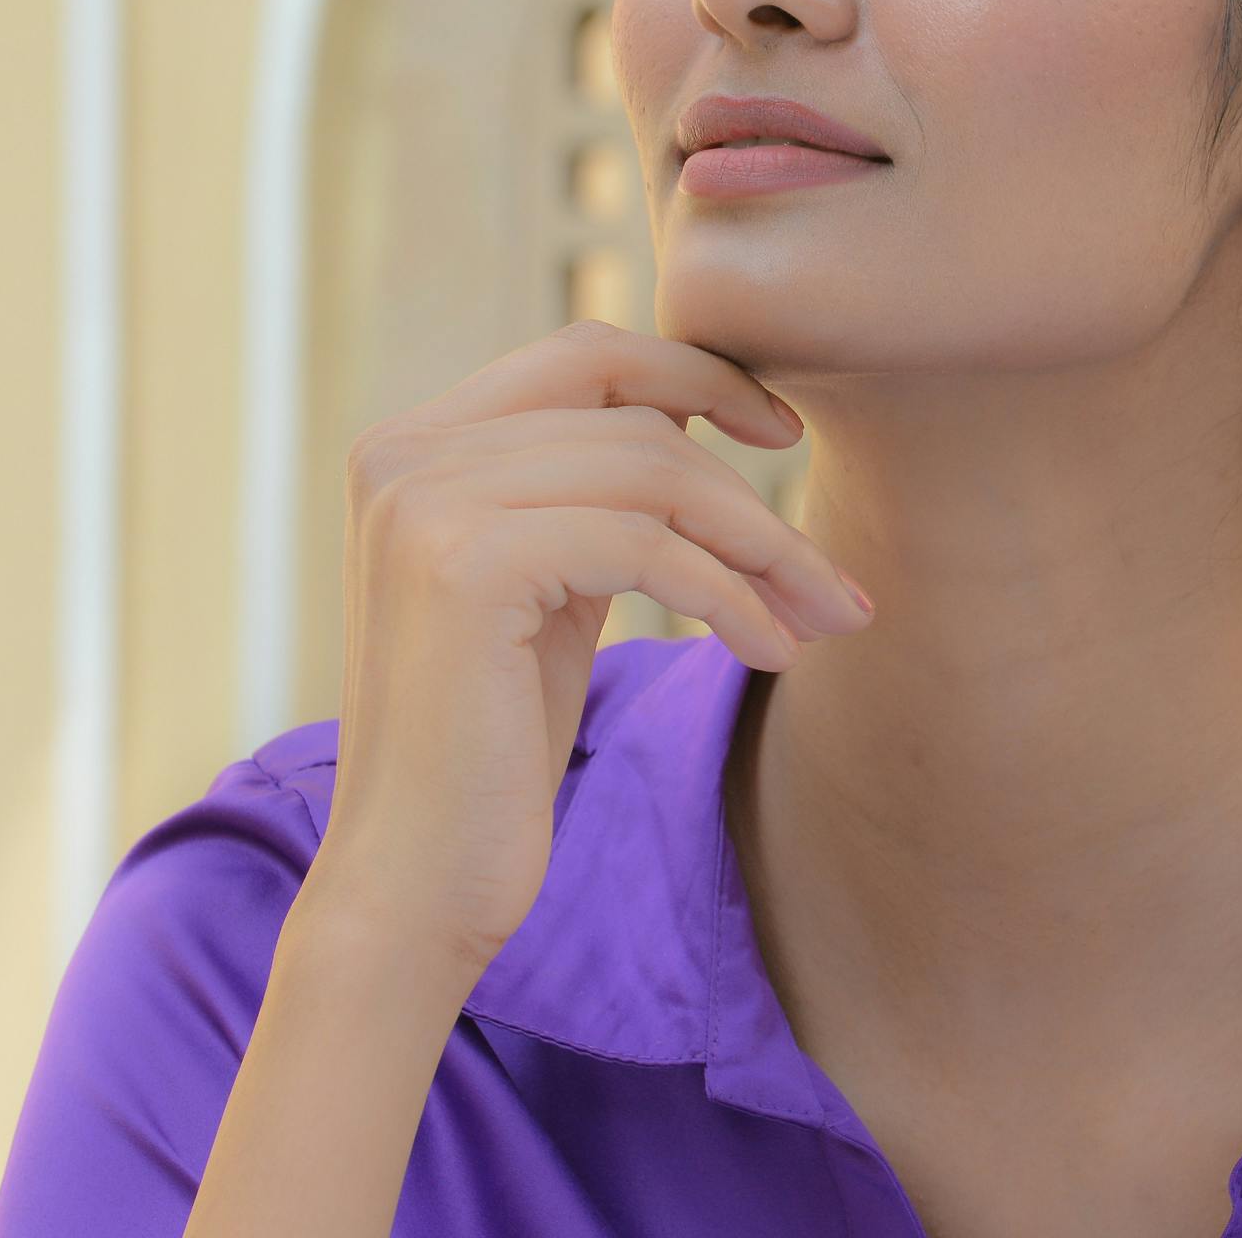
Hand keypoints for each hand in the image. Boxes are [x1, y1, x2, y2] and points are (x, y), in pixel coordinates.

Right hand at [299, 319, 870, 979]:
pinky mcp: (463, 563)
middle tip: (834, 582)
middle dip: (751, 494)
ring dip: (762, 549)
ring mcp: (426, 501)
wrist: (412, 886)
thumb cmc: (495, 743)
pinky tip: (771, 650)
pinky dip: (729, 593)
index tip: (784, 431)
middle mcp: (407, 452)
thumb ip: (595, 490)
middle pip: (636, 420)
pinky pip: (645, 545)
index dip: (698, 375)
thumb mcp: (553, 583)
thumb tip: (719, 411)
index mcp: (419, 443)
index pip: (588, 354)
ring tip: (823, 619)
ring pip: (654, 475)